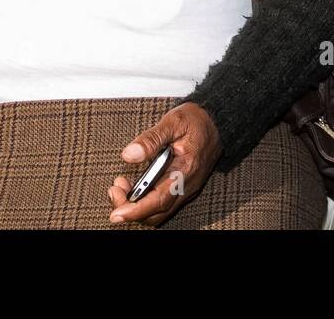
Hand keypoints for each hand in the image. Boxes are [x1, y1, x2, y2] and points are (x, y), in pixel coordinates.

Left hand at [107, 102, 221, 226]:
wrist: (218, 121)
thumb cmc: (197, 120)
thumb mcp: (173, 122)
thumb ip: (151, 139)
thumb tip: (129, 155)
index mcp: (185, 170)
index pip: (159, 200)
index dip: (136, 210)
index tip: (117, 213)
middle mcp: (187, 185)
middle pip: (156, 213)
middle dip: (131, 209)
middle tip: (115, 190)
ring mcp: (186, 188)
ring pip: (159, 211)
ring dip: (137, 206)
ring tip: (122, 186)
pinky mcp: (183, 187)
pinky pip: (163, 204)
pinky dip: (145, 201)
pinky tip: (135, 186)